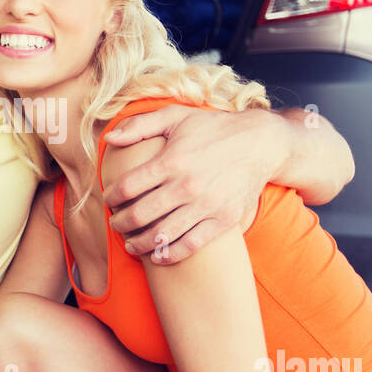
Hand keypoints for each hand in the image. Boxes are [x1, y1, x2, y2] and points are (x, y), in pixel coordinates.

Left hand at [102, 105, 284, 263]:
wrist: (261, 143)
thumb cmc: (213, 128)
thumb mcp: (176, 116)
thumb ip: (139, 125)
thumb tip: (110, 139)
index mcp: (171, 160)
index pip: (127, 187)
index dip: (112, 197)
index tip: (109, 200)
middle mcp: (187, 185)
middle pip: (140, 215)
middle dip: (120, 223)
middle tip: (116, 224)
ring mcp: (206, 205)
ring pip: (162, 235)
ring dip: (140, 243)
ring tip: (131, 243)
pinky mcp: (223, 220)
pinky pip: (191, 244)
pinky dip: (170, 254)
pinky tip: (158, 255)